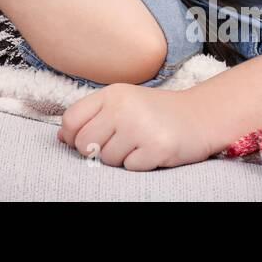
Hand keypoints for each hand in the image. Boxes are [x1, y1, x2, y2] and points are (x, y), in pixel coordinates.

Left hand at [57, 85, 220, 170]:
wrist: (199, 115)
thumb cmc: (155, 111)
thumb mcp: (122, 104)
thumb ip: (93, 116)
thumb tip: (62, 136)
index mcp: (111, 94)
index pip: (71, 119)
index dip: (71, 136)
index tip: (83, 141)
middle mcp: (123, 107)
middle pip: (85, 143)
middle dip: (96, 152)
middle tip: (115, 145)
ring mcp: (140, 127)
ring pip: (107, 159)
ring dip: (120, 158)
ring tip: (138, 144)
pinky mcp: (157, 148)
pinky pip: (130, 167)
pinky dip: (138, 164)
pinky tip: (151, 151)